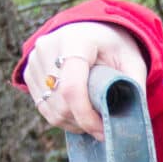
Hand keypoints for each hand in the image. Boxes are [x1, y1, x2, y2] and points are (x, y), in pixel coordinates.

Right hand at [20, 21, 148, 139]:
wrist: (92, 30)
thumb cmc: (115, 47)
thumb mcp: (133, 62)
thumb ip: (133, 88)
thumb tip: (130, 122)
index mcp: (75, 40)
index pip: (72, 87)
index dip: (87, 116)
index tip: (104, 131)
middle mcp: (48, 47)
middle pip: (60, 102)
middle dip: (83, 122)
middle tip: (103, 127)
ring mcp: (35, 59)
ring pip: (50, 108)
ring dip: (73, 123)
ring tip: (92, 119)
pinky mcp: (29, 71)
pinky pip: (43, 106)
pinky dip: (61, 117)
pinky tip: (78, 113)